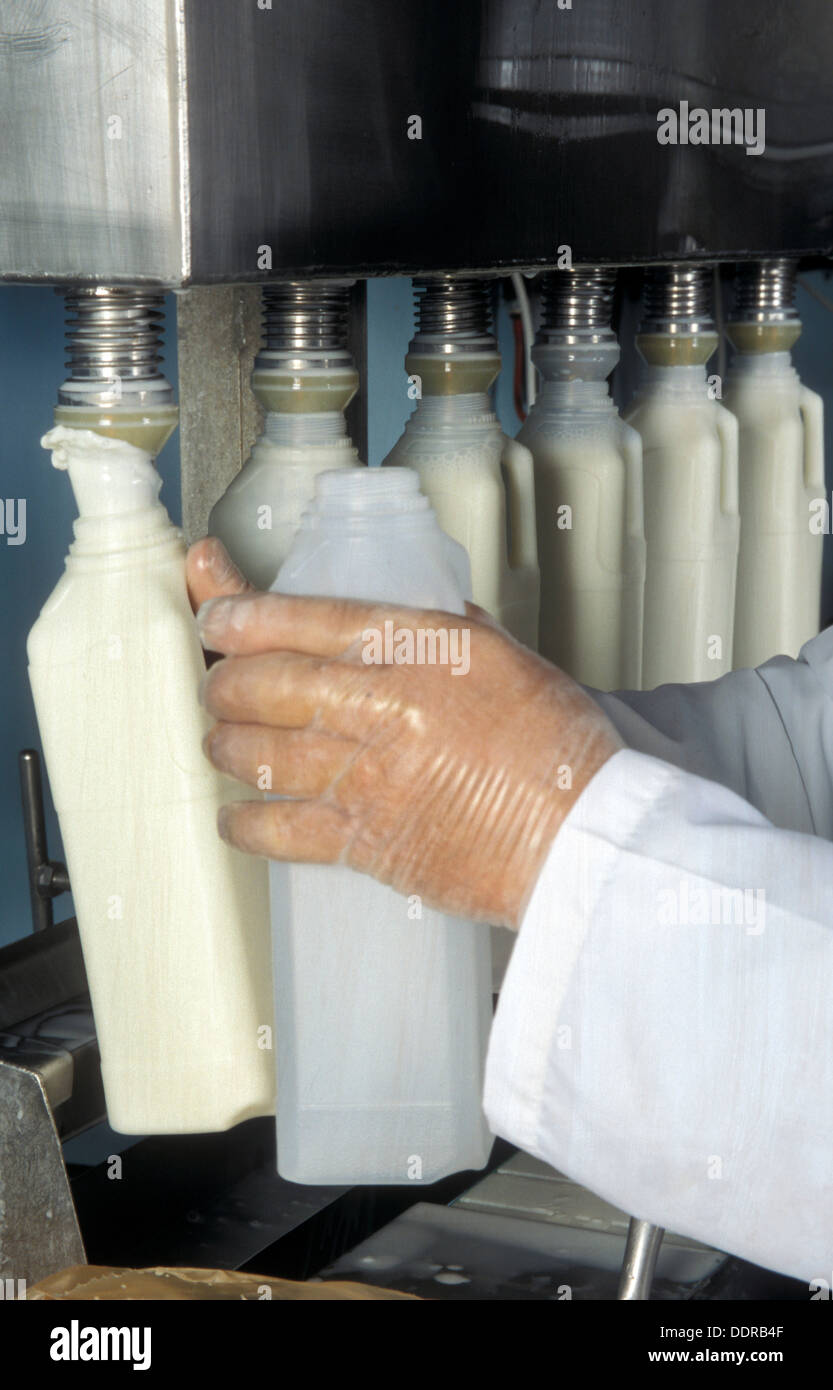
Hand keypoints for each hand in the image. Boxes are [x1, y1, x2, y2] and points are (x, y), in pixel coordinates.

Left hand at [187, 538, 622, 928]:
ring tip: (223, 739)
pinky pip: (278, 829)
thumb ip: (443, 630)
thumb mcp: (507, 657)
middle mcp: (384, 707)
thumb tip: (401, 613)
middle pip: (264, 682)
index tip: (214, 613)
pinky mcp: (366, 841)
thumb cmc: (559, 751)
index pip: (303, 617)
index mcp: (420, 650)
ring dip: (226, 742)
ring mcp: (368, 777)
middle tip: (219, 682)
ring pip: (258, 751)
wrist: (583, 837)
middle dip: (224, 680)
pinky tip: (235, 815)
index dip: (241, 612)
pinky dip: (244, 821)